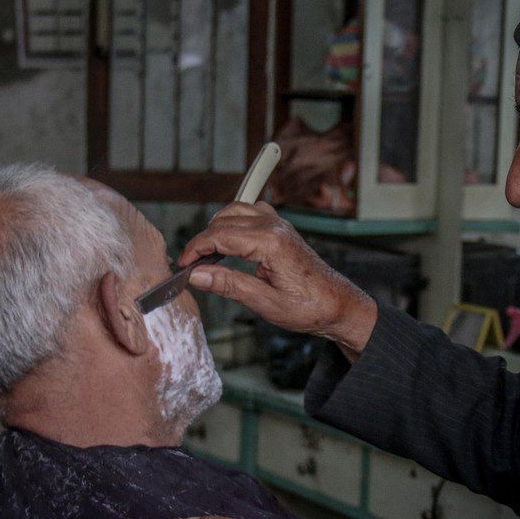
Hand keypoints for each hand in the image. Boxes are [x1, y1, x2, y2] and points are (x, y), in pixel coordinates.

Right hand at [178, 203, 376, 357]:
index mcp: (270, 242)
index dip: (195, 249)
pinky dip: (233, 224)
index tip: (182, 266)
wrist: (337, 305)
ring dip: (217, 229)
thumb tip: (197, 275)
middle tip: (192, 266)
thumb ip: (228, 285)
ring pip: (234, 211)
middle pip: (223, 221)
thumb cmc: (309, 307)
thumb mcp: (265, 302)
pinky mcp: (281, 228)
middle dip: (203, 241)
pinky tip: (228, 243)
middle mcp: (274, 226)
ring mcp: (279, 224)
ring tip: (207, 256)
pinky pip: (249, 213)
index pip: (219, 235)